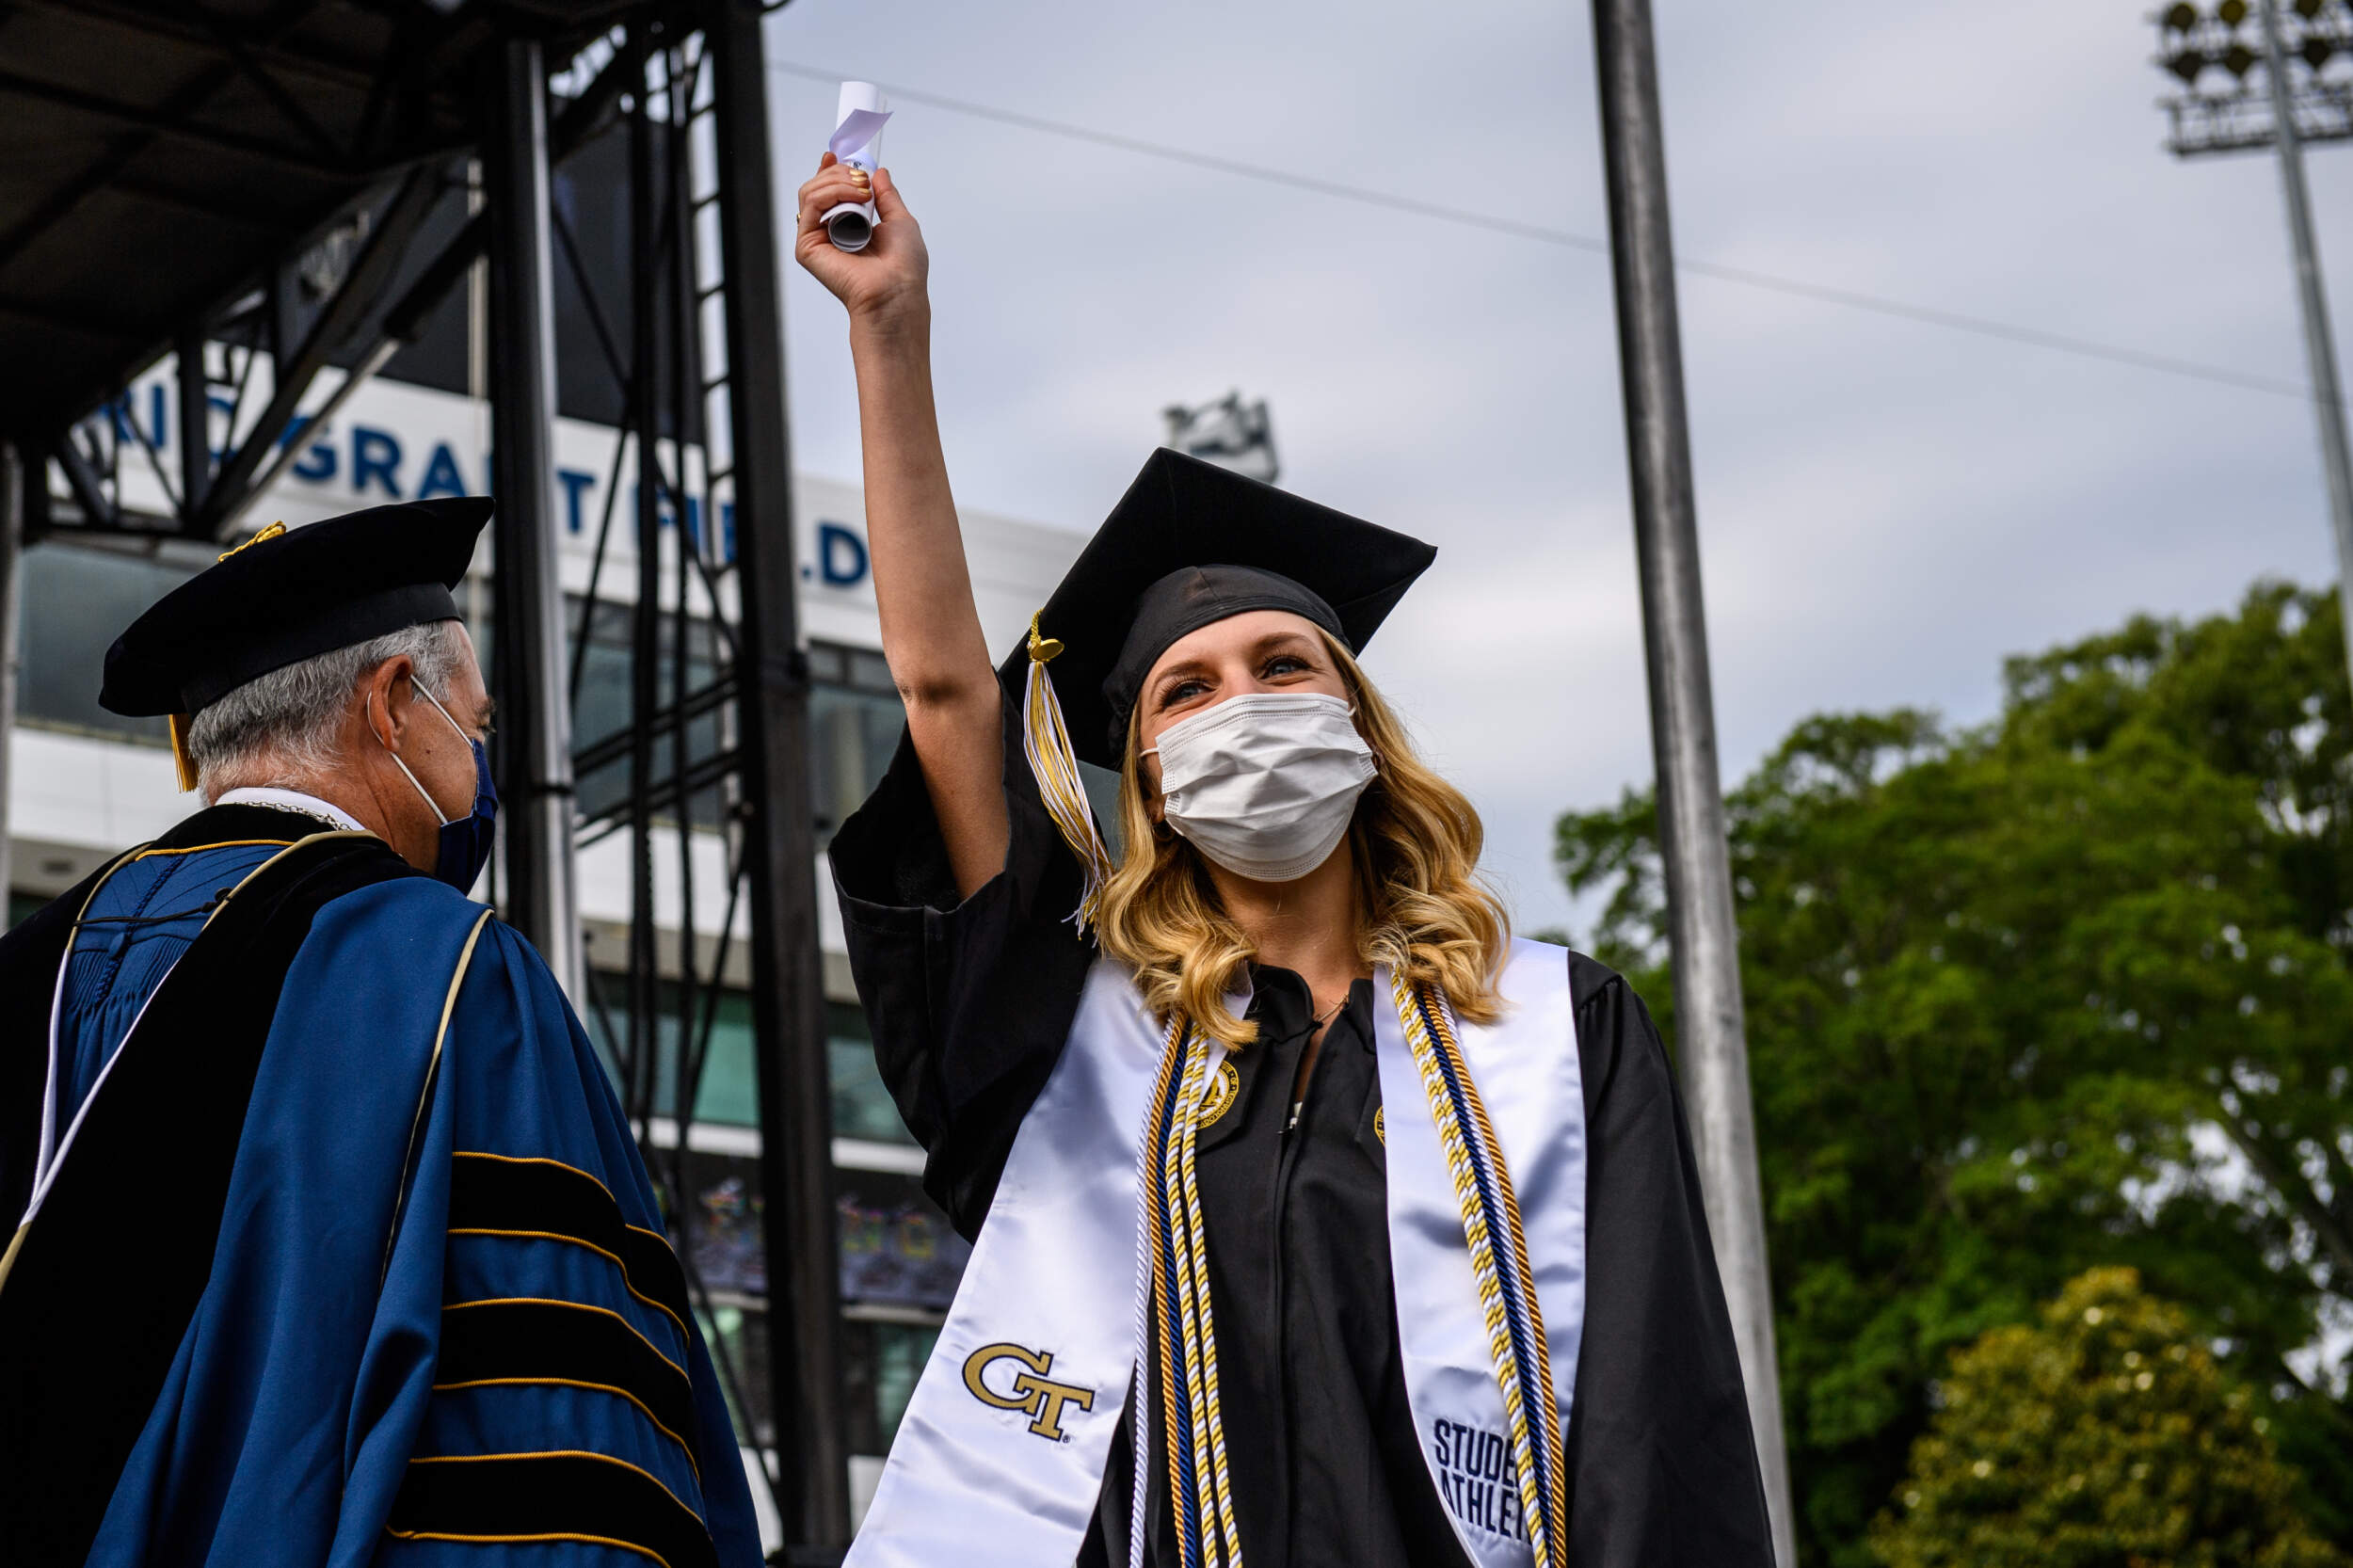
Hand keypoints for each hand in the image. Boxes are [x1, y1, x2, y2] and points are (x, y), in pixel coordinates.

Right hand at [795, 153, 927, 328]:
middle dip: (841, 174)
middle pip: (819, 186)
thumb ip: (886, 195)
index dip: (831, 171)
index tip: (839, 155)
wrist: (898, 292)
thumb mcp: (901, 220)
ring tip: (862, 193)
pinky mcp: (807, 248)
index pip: (830, 191)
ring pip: (811, 192)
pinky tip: (852, 199)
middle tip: (864, 182)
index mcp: (849, 226)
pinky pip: (809, 206)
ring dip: (837, 182)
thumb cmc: (904, 267)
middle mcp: (830, 232)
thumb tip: (878, 172)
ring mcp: (817, 239)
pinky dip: (829, 193)